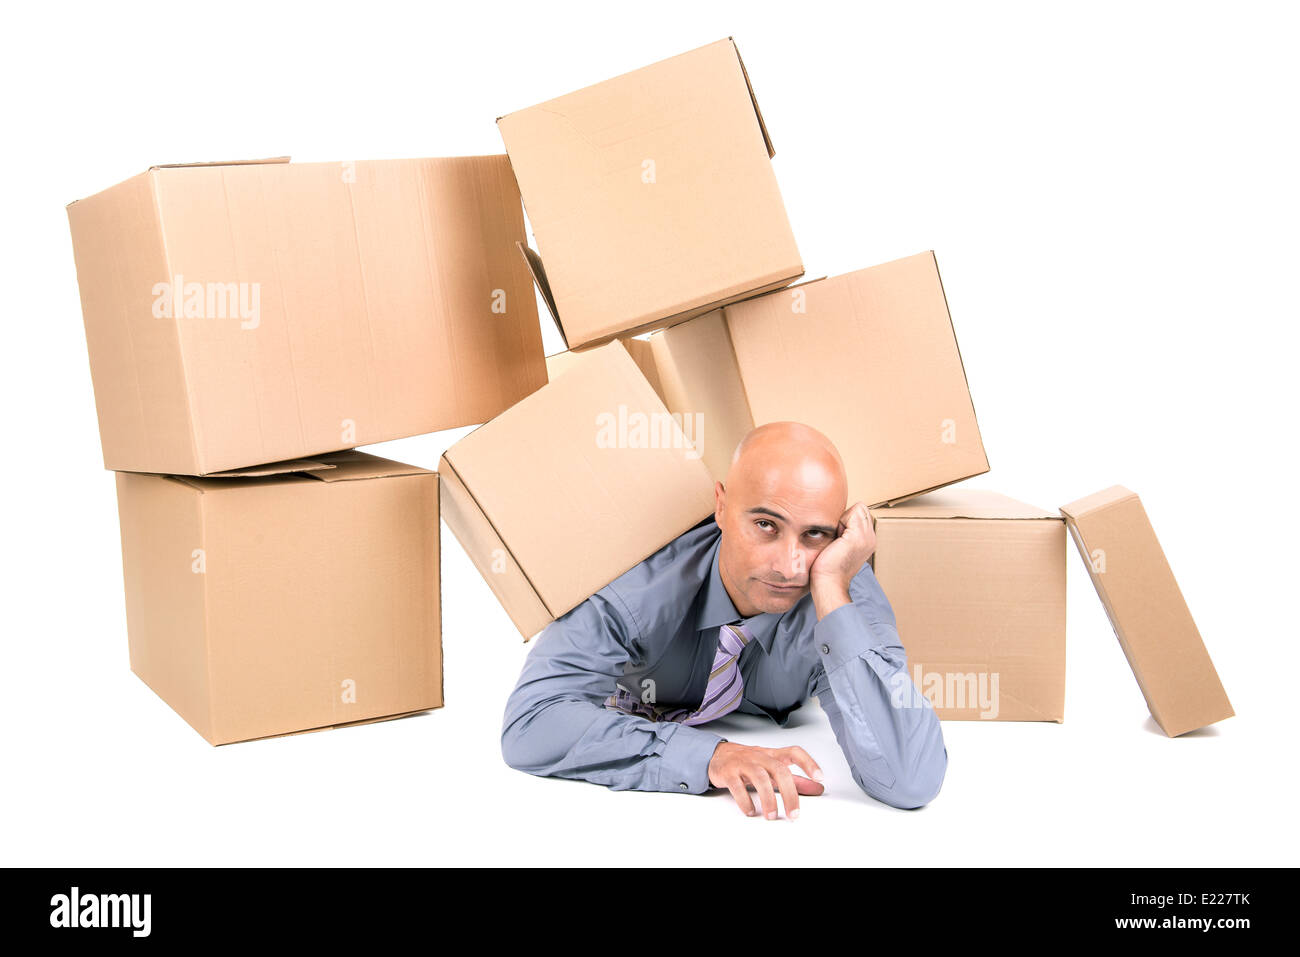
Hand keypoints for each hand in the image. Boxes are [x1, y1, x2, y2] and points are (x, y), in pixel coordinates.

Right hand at [708, 742, 823, 818]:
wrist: (717, 755)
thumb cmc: (749, 762)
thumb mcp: (772, 768)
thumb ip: (795, 779)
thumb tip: (817, 788)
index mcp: (773, 755)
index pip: (794, 752)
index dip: (808, 763)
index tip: (819, 777)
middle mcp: (759, 757)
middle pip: (779, 770)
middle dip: (789, 794)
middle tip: (794, 814)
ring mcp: (743, 764)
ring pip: (759, 778)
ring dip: (768, 799)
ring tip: (772, 816)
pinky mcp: (728, 773)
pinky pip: (737, 786)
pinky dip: (745, 801)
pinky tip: (750, 811)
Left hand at [808, 502, 874, 616]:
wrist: (828, 583)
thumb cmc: (827, 567)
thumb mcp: (840, 546)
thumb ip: (844, 532)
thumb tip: (836, 520)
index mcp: (868, 541)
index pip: (861, 514)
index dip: (847, 520)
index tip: (838, 537)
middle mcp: (871, 538)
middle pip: (861, 509)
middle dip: (846, 517)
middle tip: (837, 537)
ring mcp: (867, 537)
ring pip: (857, 509)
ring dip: (843, 519)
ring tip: (837, 539)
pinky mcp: (858, 536)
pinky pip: (853, 511)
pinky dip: (841, 521)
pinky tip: (836, 539)